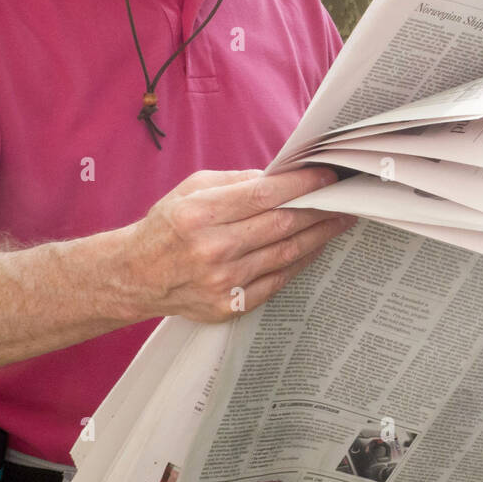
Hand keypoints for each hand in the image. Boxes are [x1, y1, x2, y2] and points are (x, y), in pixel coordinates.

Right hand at [118, 166, 354, 322]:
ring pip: (286, 253)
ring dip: (320, 235)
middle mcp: (212, 249)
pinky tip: (316, 246)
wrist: (135, 276)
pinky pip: (278, 281)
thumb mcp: (193, 189)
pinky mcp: (229, 306)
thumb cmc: (169, 225)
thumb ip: (237, 181)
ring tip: (340, 219)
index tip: (328, 175)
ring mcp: (222, 282)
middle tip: (347, 197)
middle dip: (320, 208)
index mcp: (200, 214)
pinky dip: (302, 262)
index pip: (264, 195)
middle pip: (282, 224)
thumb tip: (282, 177)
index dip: (302, 184)